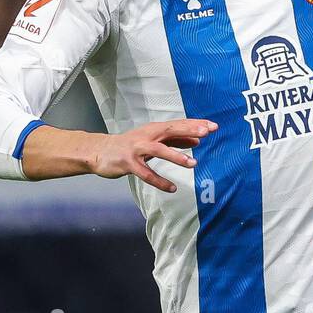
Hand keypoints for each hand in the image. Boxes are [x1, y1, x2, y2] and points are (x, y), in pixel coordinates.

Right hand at [91, 118, 216, 191]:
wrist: (99, 151)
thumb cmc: (130, 145)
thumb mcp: (153, 140)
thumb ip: (174, 140)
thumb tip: (197, 140)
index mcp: (155, 130)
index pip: (178, 124)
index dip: (195, 124)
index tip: (213, 126)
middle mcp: (147, 136)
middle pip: (170, 130)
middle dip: (188, 130)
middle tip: (206, 132)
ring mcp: (137, 149)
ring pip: (159, 151)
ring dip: (176, 156)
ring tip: (193, 164)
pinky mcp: (128, 163)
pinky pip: (146, 173)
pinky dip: (159, 181)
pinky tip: (172, 188)